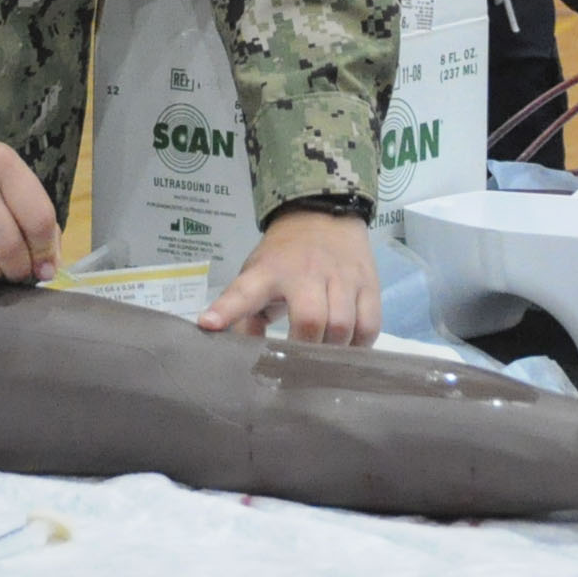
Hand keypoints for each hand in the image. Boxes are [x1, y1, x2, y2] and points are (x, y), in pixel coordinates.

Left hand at [199, 209, 378, 344]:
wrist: (324, 214)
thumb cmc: (284, 255)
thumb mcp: (257, 274)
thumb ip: (246, 314)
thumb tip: (244, 349)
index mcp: (269, 272)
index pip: (245, 291)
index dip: (227, 310)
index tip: (208, 325)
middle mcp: (307, 272)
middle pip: (310, 319)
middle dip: (305, 347)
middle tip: (301, 362)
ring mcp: (342, 276)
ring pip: (343, 325)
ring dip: (333, 350)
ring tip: (325, 357)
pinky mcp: (368, 283)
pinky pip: (369, 324)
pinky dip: (359, 344)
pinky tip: (348, 348)